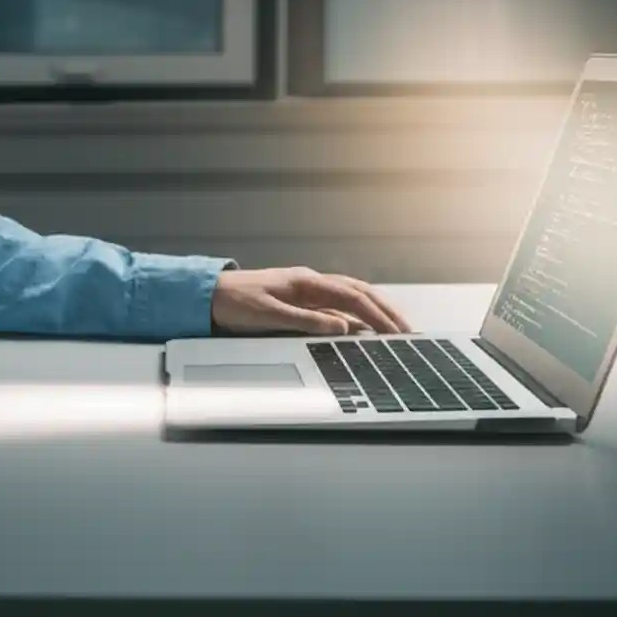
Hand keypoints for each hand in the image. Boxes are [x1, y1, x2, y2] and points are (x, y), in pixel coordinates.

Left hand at [211, 267, 410, 335]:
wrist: (209, 296)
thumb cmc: (234, 303)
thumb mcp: (268, 316)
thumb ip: (305, 322)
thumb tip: (342, 328)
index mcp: (305, 283)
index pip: (352, 297)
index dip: (377, 316)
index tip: (395, 334)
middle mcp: (310, 282)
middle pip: (359, 293)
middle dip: (386, 312)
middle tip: (408, 332)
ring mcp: (307, 290)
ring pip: (351, 296)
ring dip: (375, 311)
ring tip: (394, 329)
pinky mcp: (301, 300)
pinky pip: (337, 305)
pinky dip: (356, 315)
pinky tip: (364, 329)